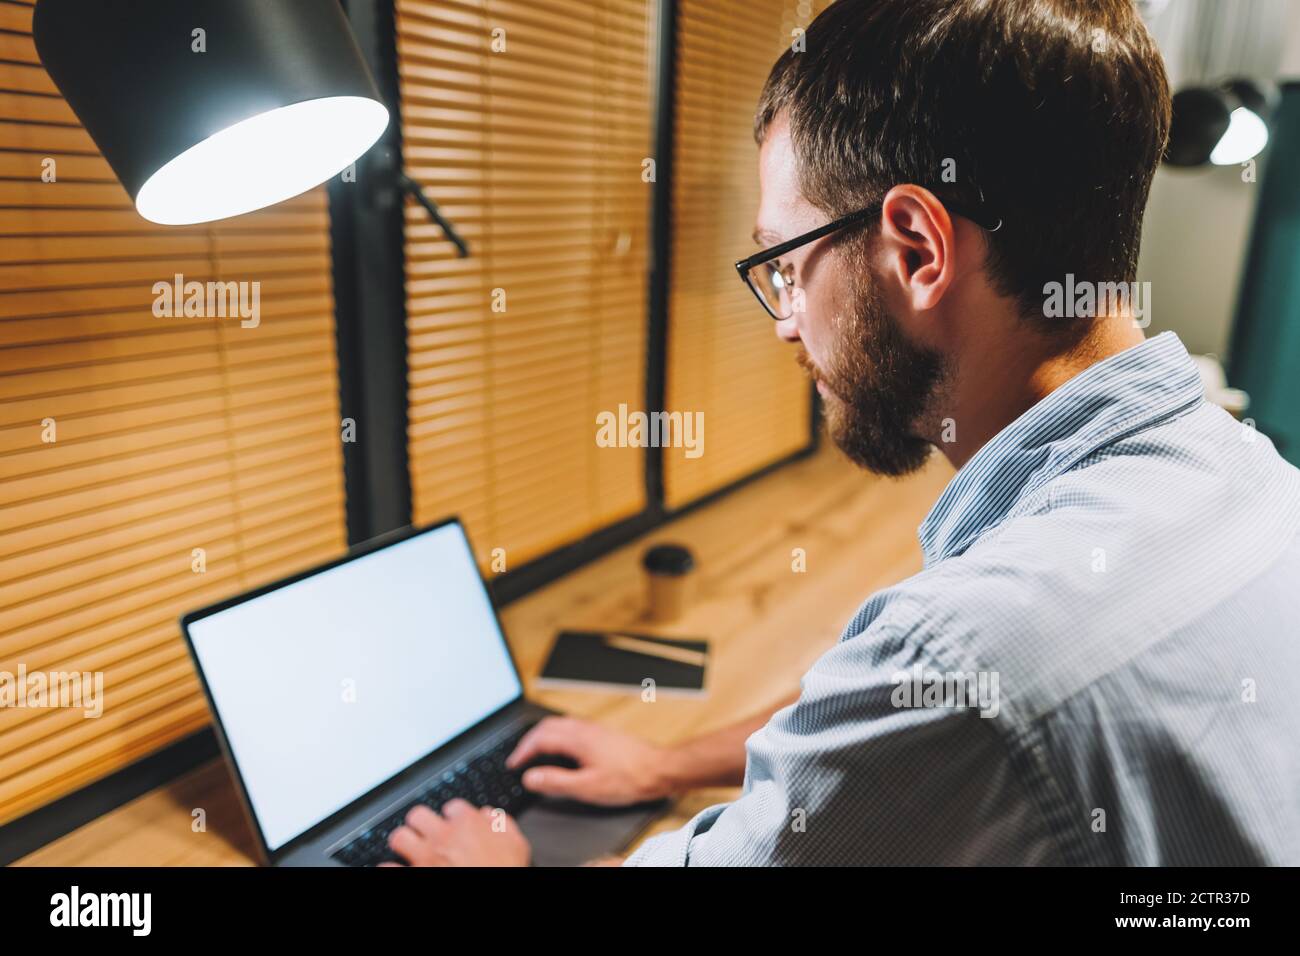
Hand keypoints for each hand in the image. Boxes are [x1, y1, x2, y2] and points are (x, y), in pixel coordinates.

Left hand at [382, 799, 529, 866]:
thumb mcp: (517, 845)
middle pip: (418, 815)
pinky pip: (388, 867)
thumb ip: (503, 824)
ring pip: (399, 837)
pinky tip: (396, 869)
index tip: (455, 824)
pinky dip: (390, 868)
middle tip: (428, 833)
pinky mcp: (414, 875)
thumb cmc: (505, 871)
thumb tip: (491, 815)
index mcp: (468, 824)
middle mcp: (443, 836)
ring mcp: (425, 857)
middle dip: (422, 823)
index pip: (452, 806)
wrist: (496, 900)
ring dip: (404, 842)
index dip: (454, 816)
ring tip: (410, 849)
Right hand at [505, 716, 675, 806]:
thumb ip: (556, 781)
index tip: (513, 763)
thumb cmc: (628, 778)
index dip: (522, 751)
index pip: (539, 739)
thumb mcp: (586, 787)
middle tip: (519, 756)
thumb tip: (530, 777)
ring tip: (534, 750)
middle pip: (547, 725)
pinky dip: (557, 734)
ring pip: (559, 723)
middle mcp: (584, 728)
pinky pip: (571, 726)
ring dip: (542, 735)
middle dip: (528, 740)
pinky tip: (562, 747)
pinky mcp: (602, 733)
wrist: (659, 769)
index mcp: (577, 739)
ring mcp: (594, 728)